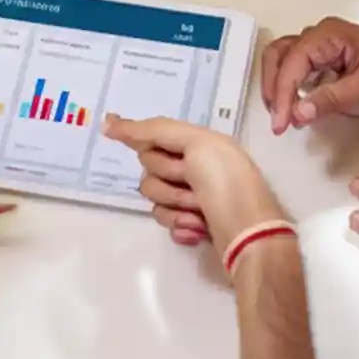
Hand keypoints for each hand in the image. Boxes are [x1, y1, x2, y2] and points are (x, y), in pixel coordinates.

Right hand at [102, 115, 284, 252]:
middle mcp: (195, 167)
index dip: (143, 141)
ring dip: (175, 205)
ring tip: (200, 211)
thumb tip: (108, 122)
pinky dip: (180, 225)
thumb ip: (152, 130)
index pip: (153, 137)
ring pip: (154, 197)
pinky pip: (165, 220)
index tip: (118, 135)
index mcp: (199, 143)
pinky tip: (199, 229)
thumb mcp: (196, 144)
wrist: (251, 237)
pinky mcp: (192, 224)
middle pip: (149, 168)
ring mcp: (193, 197)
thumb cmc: (227, 183)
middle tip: (191, 182)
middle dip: (167, 178)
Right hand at [263, 17, 358, 134]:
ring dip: (277, 86)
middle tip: (278, 119)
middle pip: (278, 56)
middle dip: (273, 88)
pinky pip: (294, 68)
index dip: (283, 95)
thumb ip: (330, 100)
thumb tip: (298, 113)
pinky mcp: (321, 57)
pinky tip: (295, 106)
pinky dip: (288, 86)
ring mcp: (319, 44)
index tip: (282, 123)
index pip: (292, 64)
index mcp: (327, 35)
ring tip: (282, 113)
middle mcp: (318, 35)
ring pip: (281, 60)